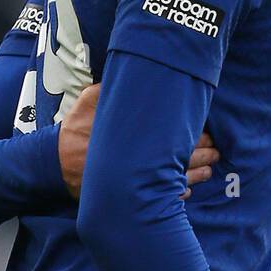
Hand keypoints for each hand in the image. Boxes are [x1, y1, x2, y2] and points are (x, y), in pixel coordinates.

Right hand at [57, 83, 220, 199]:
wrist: (54, 164)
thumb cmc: (74, 129)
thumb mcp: (89, 102)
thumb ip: (110, 88)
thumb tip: (131, 71)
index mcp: (135, 137)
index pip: (173, 136)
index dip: (193, 134)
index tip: (206, 131)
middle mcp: (139, 161)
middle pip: (179, 159)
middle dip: (201, 155)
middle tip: (216, 150)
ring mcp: (135, 181)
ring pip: (175, 181)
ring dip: (196, 175)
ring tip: (209, 169)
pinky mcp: (130, 196)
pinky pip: (160, 199)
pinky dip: (177, 195)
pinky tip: (188, 191)